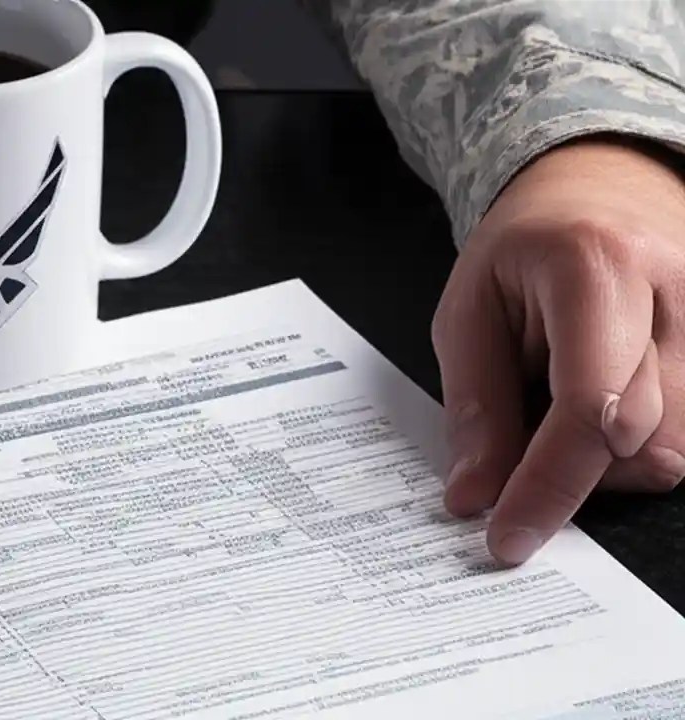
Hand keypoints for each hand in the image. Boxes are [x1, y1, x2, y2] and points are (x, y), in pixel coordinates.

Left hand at [434, 136, 684, 564]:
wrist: (597, 189)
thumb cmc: (522, 252)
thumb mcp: (468, 314)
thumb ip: (476, 408)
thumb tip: (476, 497)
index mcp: (597, 266)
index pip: (588, 408)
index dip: (547, 486)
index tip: (508, 537)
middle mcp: (679, 289)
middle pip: (646, 440)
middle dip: (574, 473)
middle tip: (523, 447)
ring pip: (680, 446)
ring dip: (612, 461)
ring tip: (566, 410)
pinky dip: (642, 444)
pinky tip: (607, 409)